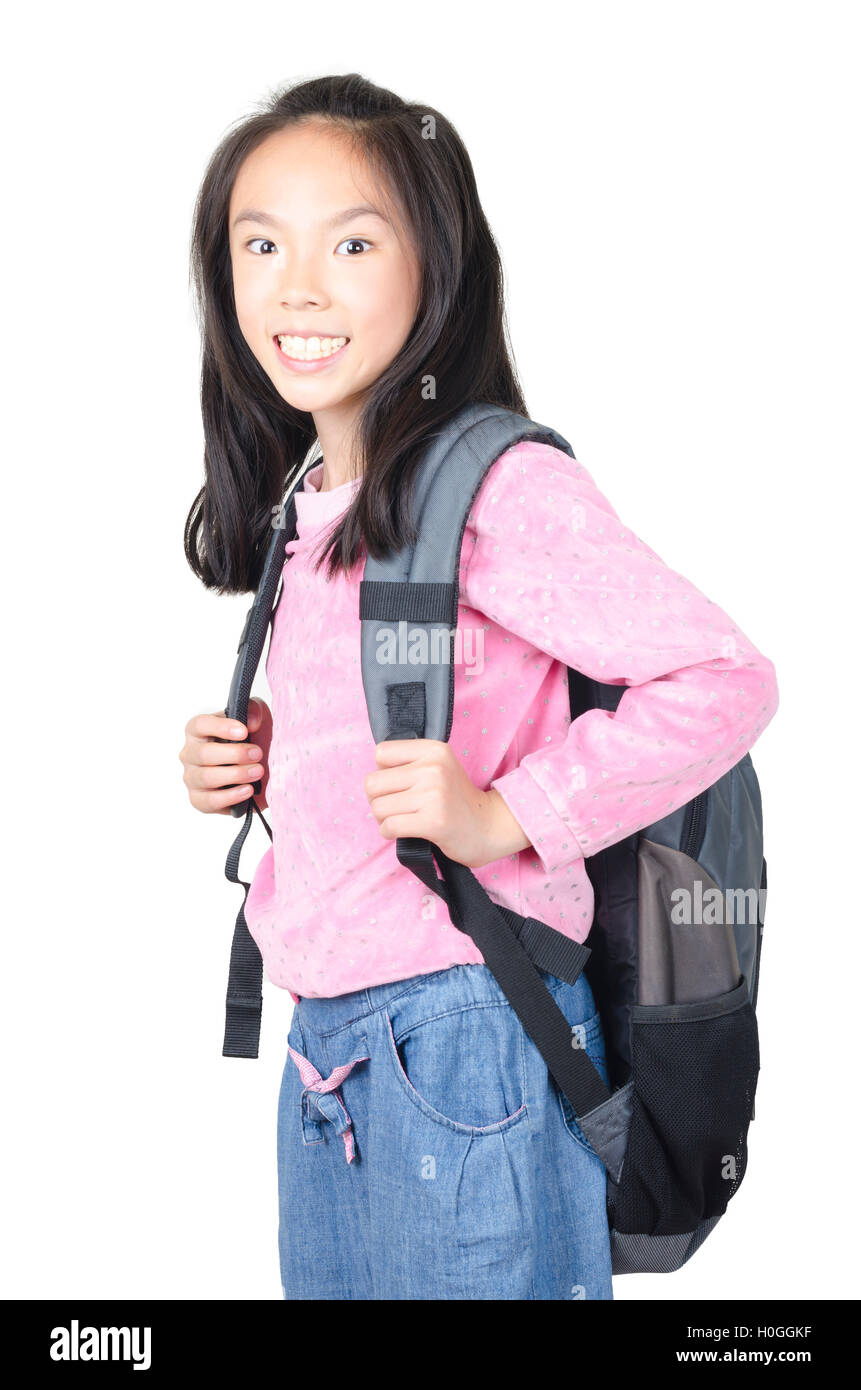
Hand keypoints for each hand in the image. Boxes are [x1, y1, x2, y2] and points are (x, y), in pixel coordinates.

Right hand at [179, 698, 272, 813]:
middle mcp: (190, 754)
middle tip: (258, 753)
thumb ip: (254, 711)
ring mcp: (192, 778)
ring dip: (235, 775)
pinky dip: (230, 796)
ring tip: (258, 772)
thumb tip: (252, 721)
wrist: (259, 770)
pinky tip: (247, 790)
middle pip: (203, 754)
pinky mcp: (199, 800)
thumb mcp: (256, 719)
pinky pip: (209, 801)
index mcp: (198, 731)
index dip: (221, 727)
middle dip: (234, 754)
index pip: (199, 725)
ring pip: (206, 777)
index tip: (244, 731)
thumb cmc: (251, 741)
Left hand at [364, 738, 531, 868]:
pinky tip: (405, 832)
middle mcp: (434, 768)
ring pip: (378, 807)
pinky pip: (389, 826)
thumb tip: (372, 776)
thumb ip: (408, 763)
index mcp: (434, 749)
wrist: (489, 826)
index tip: (400, 784)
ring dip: (383, 819)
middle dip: (377, 799)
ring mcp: (434, 795)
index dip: (383, 771)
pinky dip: (389, 832)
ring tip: (403, 819)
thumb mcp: (439, 767)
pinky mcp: (434, 821)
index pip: (381, 753)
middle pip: (372, 783)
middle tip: (396, 806)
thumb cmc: (455, 799)